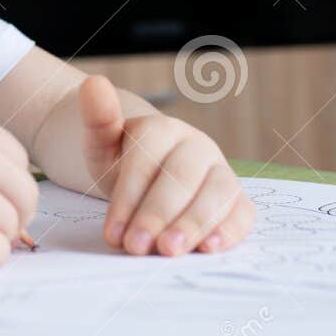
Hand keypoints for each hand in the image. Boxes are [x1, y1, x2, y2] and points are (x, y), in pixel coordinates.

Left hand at [79, 75, 254, 255]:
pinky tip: (209, 249)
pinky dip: (229, 230)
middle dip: (157, 215)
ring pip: (216, 194)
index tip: (113, 233)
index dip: (128, 199)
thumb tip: (94, 83)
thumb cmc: (122, 161)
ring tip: (170, 252)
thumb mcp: (101, 143)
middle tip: (137, 247)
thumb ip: (98, 118)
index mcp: (162, 129)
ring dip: (193, 224)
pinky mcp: (237, 199)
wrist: (145, 174)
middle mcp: (197, 146)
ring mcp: (221, 171)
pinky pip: (241, 212)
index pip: (145, 162)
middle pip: (181, 178)